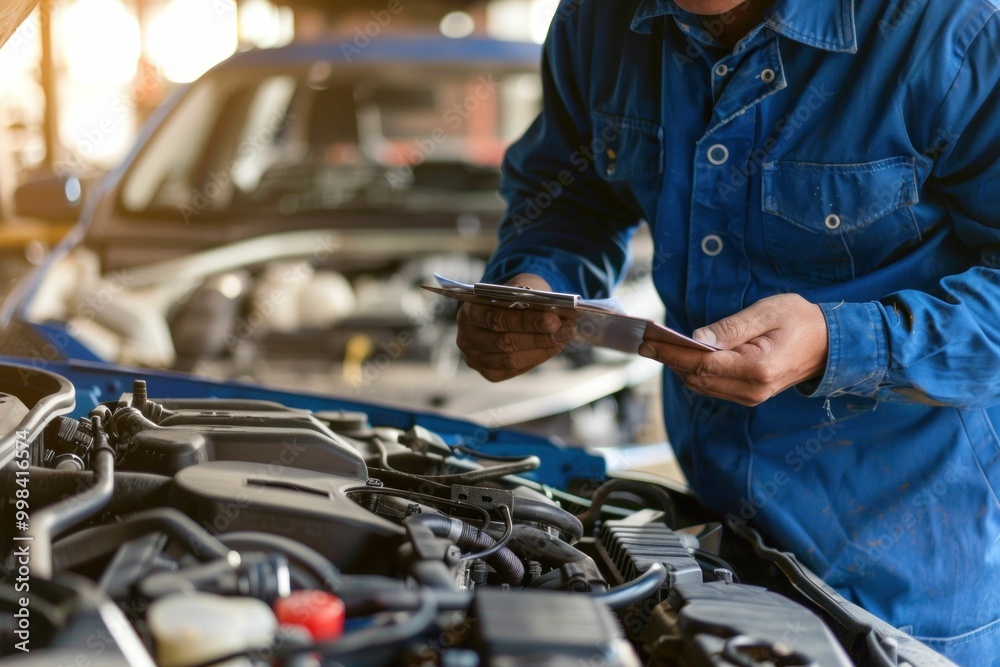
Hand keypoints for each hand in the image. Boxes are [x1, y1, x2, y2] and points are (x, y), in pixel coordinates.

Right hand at [456, 273, 577, 381]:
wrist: (506, 309)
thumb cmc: (513, 297)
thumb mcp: (521, 287)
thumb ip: (533, 296)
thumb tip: (557, 311)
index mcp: (469, 311)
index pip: (497, 318)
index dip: (526, 321)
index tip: (554, 319)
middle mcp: (466, 337)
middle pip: (504, 342)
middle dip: (539, 337)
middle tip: (565, 330)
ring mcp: (475, 358)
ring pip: (511, 359)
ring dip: (541, 349)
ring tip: (563, 338)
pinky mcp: (488, 372)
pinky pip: (514, 369)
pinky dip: (536, 358)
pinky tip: (551, 348)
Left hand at [638, 294, 827, 405]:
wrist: (831, 344)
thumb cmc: (801, 321)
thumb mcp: (767, 313)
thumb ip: (732, 328)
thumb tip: (697, 338)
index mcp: (757, 368)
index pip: (701, 364)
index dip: (671, 353)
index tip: (647, 342)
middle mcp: (752, 389)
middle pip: (697, 378)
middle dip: (669, 360)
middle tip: (646, 341)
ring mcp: (751, 397)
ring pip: (702, 386)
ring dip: (679, 368)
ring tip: (658, 347)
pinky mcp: (749, 395)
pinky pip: (713, 387)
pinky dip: (694, 373)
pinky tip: (682, 357)